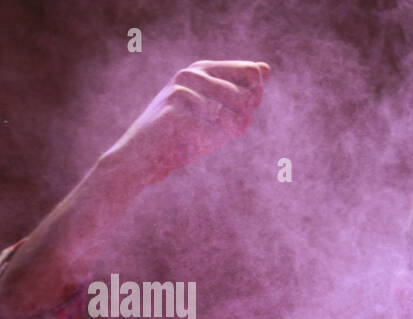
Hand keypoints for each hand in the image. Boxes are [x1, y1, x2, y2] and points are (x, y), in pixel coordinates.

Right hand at [101, 60, 269, 186]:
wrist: (147, 156)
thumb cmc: (186, 136)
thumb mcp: (219, 115)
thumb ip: (243, 92)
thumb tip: (266, 68)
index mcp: (204, 69)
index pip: (253, 74)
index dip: (252, 100)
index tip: (232, 112)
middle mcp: (193, 72)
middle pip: (249, 96)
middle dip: (240, 120)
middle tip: (211, 128)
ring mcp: (183, 87)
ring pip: (236, 113)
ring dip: (225, 132)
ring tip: (199, 133)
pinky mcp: (177, 105)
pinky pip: (219, 128)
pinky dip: (210, 140)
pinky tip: (190, 140)